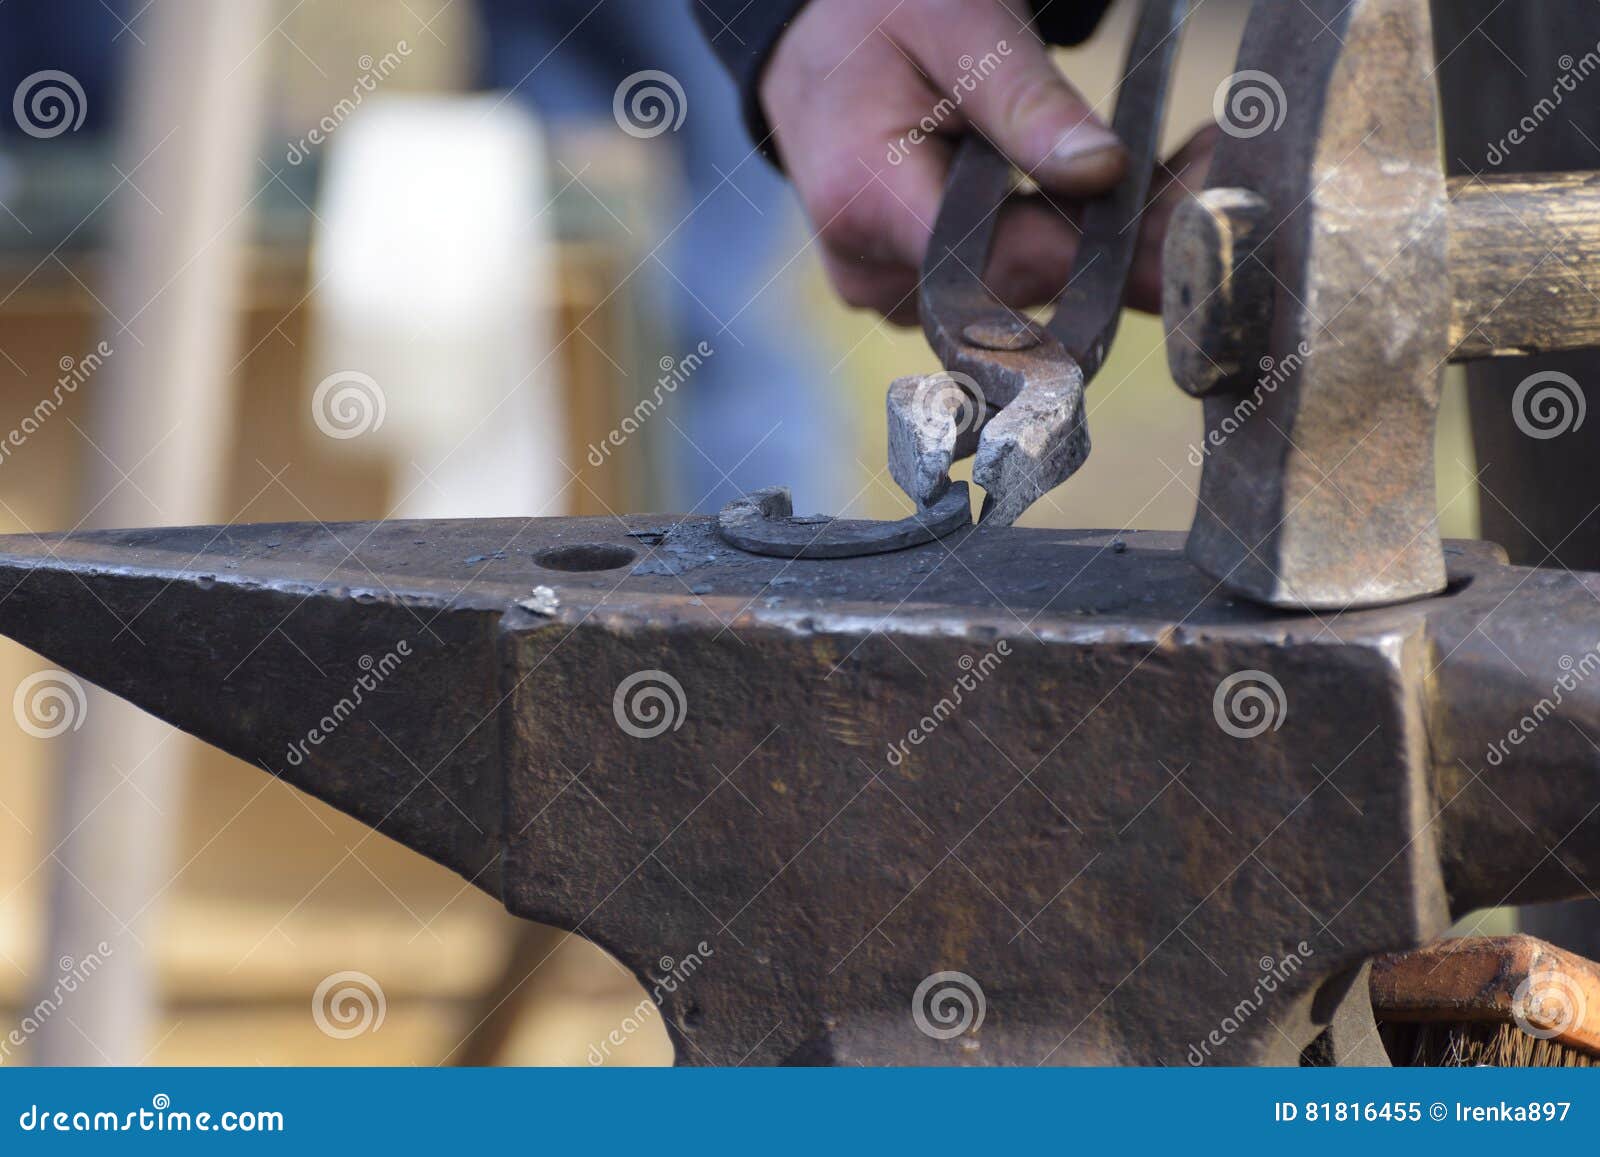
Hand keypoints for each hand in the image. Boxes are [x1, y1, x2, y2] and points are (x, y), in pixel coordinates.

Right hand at [760, 0, 1214, 324]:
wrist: (817, 56)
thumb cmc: (880, 20)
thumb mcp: (958, 25)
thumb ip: (1026, 103)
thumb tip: (1104, 174)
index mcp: (864, 204)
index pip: (999, 264)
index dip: (1096, 247)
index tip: (1180, 202)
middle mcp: (871, 274)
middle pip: (1022, 290)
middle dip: (1118, 240)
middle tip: (1203, 167)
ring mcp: (892, 296)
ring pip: (1025, 297)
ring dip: (1101, 246)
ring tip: (1168, 169)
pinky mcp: (918, 299)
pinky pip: (1008, 289)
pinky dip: (1067, 248)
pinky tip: (1111, 197)